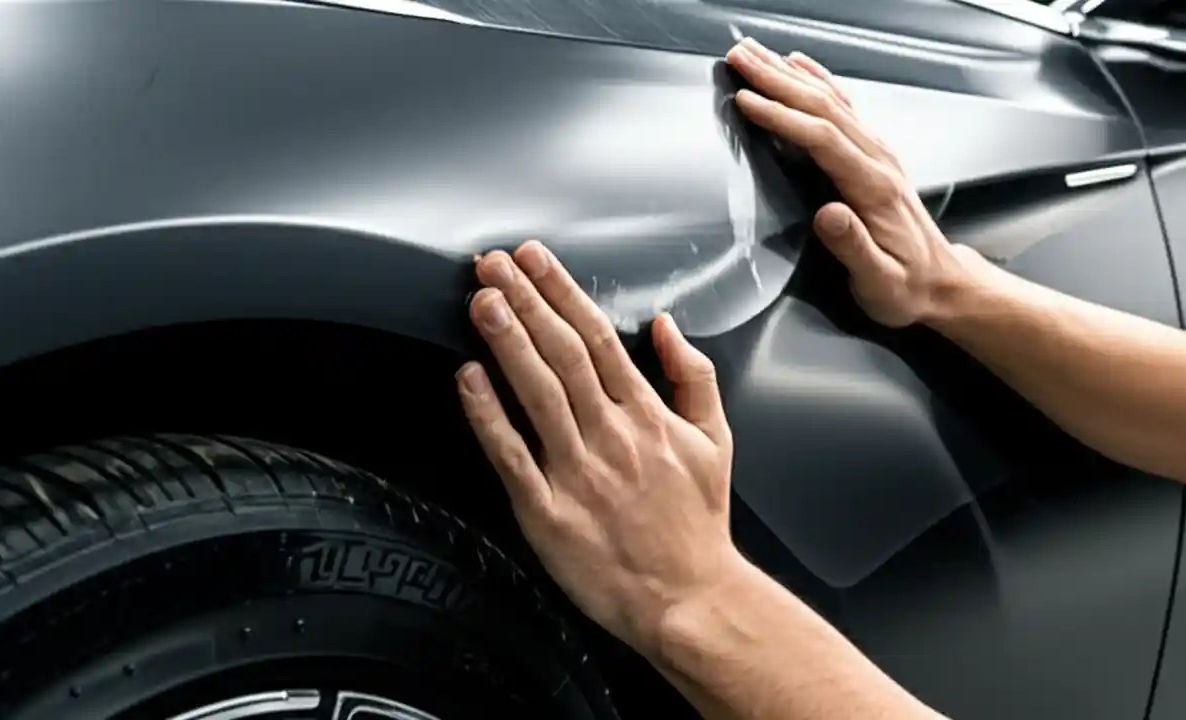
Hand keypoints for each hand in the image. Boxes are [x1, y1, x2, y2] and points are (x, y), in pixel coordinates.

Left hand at [456, 241, 742, 655]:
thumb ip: (693, 376)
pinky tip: (469, 378)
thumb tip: (665, 325)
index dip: (561, 292)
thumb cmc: (698, 525)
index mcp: (647, 416)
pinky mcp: (548, 513)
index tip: (533, 259)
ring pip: (537, 393)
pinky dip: (489, 414)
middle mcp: (611, 436)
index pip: (598, 337)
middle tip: (492, 264)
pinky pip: (512, 455)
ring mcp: (578, 473)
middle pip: (562, 353)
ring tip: (482, 300)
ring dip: (507, 341)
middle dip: (526, 301)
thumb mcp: (716, 440)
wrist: (690, 599)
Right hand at [725, 37, 978, 327]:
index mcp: (874, 189)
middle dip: (777, 80)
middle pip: (823, 107)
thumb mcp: (879, 283)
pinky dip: (818, 81)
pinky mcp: (873, 154)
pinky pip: (843, 107)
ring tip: (754, 54)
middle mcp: (878, 161)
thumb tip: (827, 215)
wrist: (940, 284)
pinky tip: (800, 67)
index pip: (822, 140)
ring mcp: (878, 153)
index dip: (782, 117)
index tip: (747, 101)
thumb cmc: (905, 287)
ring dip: (790, 74)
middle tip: (739, 58)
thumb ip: (853, 248)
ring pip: (831, 100)